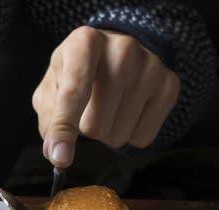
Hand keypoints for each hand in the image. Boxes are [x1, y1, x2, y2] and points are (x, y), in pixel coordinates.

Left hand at [32, 26, 180, 166]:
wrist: (118, 50)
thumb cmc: (78, 72)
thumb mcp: (53, 85)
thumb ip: (49, 118)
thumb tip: (56, 153)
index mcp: (85, 43)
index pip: (73, 94)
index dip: (63, 130)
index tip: (60, 158)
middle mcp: (122, 49)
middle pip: (96, 124)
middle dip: (86, 130)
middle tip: (88, 110)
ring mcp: (150, 66)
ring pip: (119, 135)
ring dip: (107, 133)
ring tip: (108, 108)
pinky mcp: (169, 85)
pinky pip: (142, 137)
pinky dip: (129, 134)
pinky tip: (127, 112)